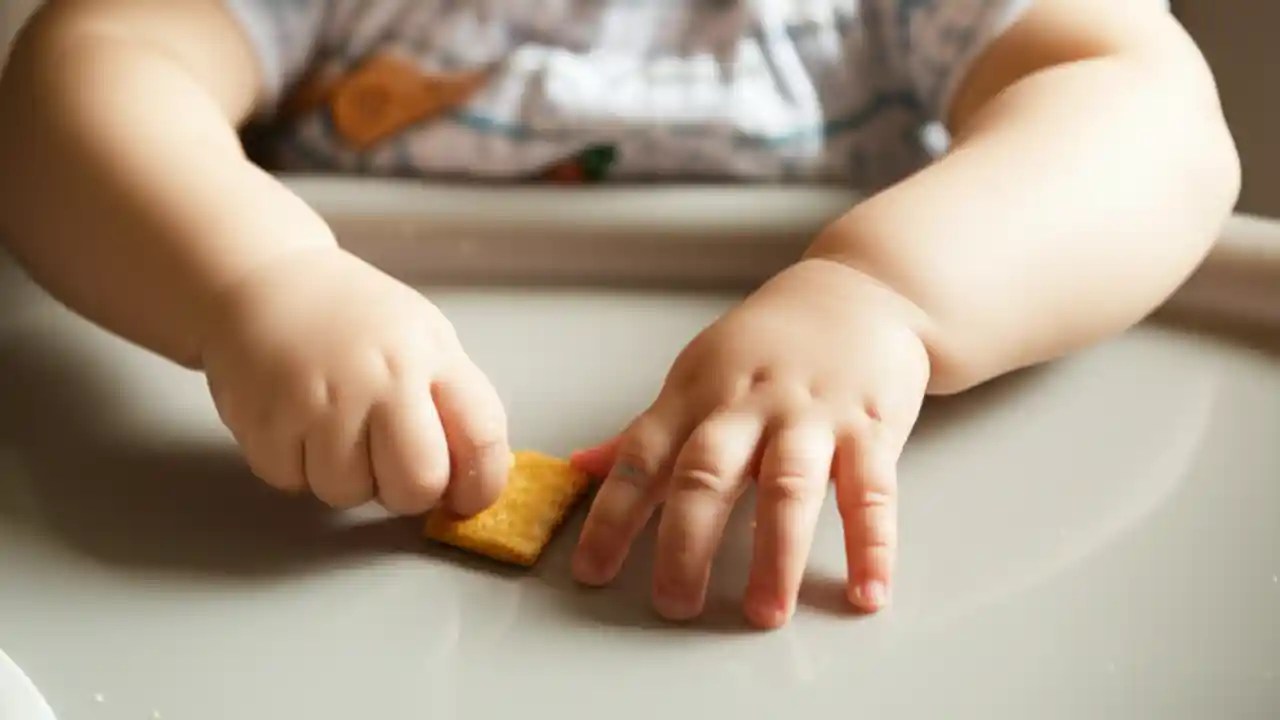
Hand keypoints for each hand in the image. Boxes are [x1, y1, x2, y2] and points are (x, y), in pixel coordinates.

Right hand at [200, 247, 509, 515]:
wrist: (259, 278)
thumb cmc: (350, 315)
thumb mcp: (421, 336)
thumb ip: (451, 400)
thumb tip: (473, 476)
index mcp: (429, 353)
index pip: (481, 437)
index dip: (481, 485)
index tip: (466, 498)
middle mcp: (380, 377)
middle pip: (417, 484)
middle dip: (408, 493)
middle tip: (390, 467)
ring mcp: (320, 401)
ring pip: (349, 494)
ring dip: (345, 478)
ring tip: (334, 430)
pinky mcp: (265, 421)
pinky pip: (293, 483)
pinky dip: (295, 467)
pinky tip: (296, 423)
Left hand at [570, 259, 930, 627]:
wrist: (860, 291)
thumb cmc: (768, 344)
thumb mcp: (698, 375)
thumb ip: (647, 431)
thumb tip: (583, 469)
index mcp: (697, 395)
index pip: (642, 457)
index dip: (613, 514)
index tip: (591, 572)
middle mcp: (749, 404)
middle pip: (707, 473)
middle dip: (687, 542)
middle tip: (674, 604)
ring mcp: (811, 414)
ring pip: (788, 486)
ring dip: (775, 554)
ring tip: (765, 615)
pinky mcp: (871, 426)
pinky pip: (872, 492)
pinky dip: (871, 545)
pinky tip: (867, 594)